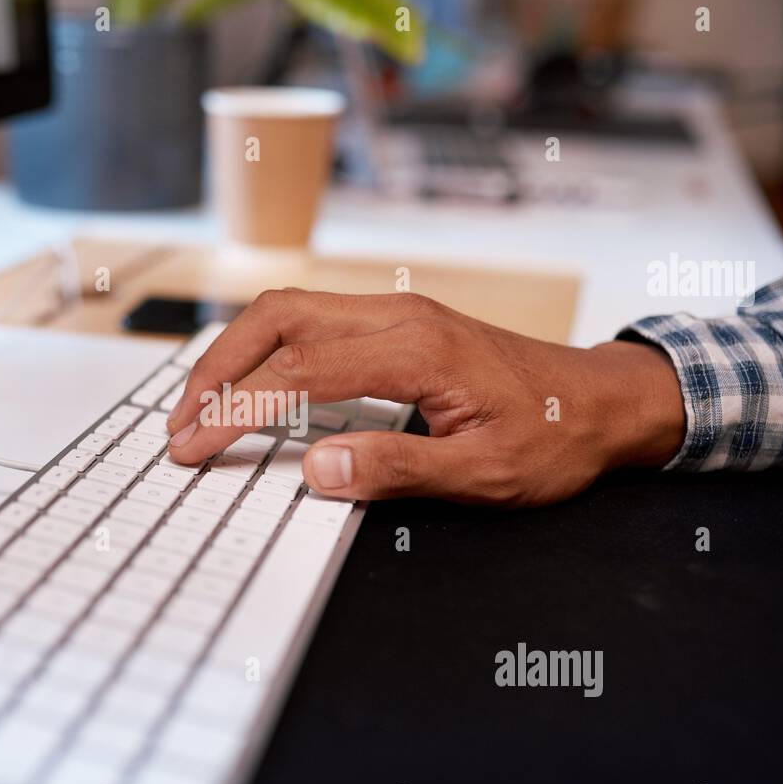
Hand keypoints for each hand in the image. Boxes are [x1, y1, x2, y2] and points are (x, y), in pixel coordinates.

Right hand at [164, 290, 685, 505]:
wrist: (603, 400)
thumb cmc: (554, 437)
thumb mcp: (484, 474)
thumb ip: (397, 469)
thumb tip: (316, 469)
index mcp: (415, 351)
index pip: (296, 374)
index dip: (234, 411)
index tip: (192, 446)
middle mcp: (398, 316)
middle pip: (277, 319)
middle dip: (216, 370)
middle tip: (179, 423)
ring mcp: (397, 311)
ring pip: (290, 310)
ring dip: (236, 352)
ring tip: (200, 403)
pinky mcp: (399, 322)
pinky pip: (314, 318)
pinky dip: (268, 345)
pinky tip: (253, 379)